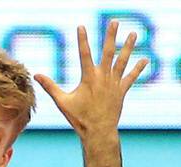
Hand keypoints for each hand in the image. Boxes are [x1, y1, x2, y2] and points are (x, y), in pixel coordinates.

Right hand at [34, 22, 147, 139]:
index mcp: (88, 78)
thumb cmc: (79, 118)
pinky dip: (138, 69)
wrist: (98, 132)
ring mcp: (114, 83)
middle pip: (108, 52)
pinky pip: (131, 77)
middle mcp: (103, 77)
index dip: (82, 40)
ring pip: (122, 61)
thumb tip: (36, 76)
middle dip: (111, 36)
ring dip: (128, 47)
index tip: (81, 26)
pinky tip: (145, 59)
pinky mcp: (121, 91)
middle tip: (115, 22)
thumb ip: (50, 87)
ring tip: (133, 34)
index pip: (84, 54)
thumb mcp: (62, 102)